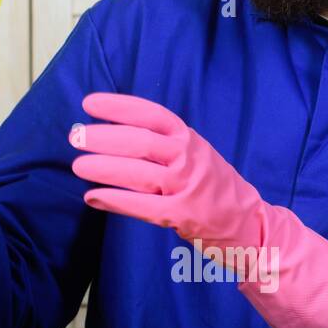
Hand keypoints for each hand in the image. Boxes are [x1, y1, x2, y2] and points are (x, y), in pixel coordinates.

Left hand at [69, 92, 261, 249]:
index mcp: (189, 138)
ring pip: (139, 172)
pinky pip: (143, 205)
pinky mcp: (184, 215)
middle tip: (75, 137)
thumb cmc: (213, 186)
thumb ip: (162, 143)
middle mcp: (189, 157)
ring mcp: (187, 186)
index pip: (151, 114)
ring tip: (78, 166)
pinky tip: (93, 197)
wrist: (251, 224)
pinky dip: (115, 200)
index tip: (89, 103)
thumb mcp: (194, 153)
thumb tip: (111, 134)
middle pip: (140, 141)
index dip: (119, 106)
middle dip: (103, 137)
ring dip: (104, 167)